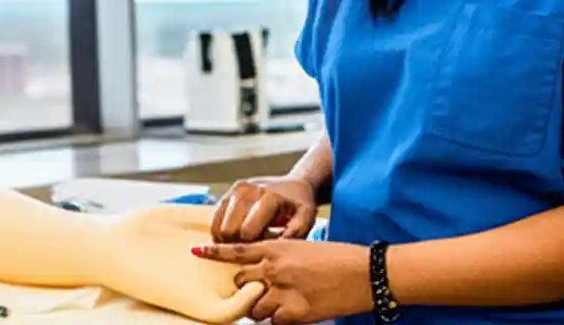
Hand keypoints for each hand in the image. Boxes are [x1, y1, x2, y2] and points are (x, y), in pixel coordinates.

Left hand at [192, 240, 370, 323]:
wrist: (365, 273)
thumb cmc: (338, 257)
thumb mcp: (303, 248)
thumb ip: (279, 257)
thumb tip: (262, 271)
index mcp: (277, 247)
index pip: (236, 250)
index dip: (214, 252)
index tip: (197, 252)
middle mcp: (275, 268)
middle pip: (240, 282)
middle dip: (245, 288)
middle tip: (257, 290)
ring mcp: (283, 291)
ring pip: (253, 307)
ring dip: (261, 307)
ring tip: (280, 303)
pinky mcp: (295, 312)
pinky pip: (272, 322)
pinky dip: (279, 320)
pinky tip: (293, 313)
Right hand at [212, 176, 317, 242]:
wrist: (293, 184)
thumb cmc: (299, 205)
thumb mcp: (305, 220)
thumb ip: (293, 235)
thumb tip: (273, 250)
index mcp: (268, 197)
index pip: (247, 232)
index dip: (252, 248)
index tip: (264, 250)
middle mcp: (248, 190)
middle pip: (228, 230)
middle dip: (237, 244)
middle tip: (253, 247)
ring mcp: (235, 190)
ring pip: (218, 226)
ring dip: (228, 239)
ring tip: (247, 241)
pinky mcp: (228, 193)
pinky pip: (215, 219)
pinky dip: (223, 231)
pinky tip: (239, 234)